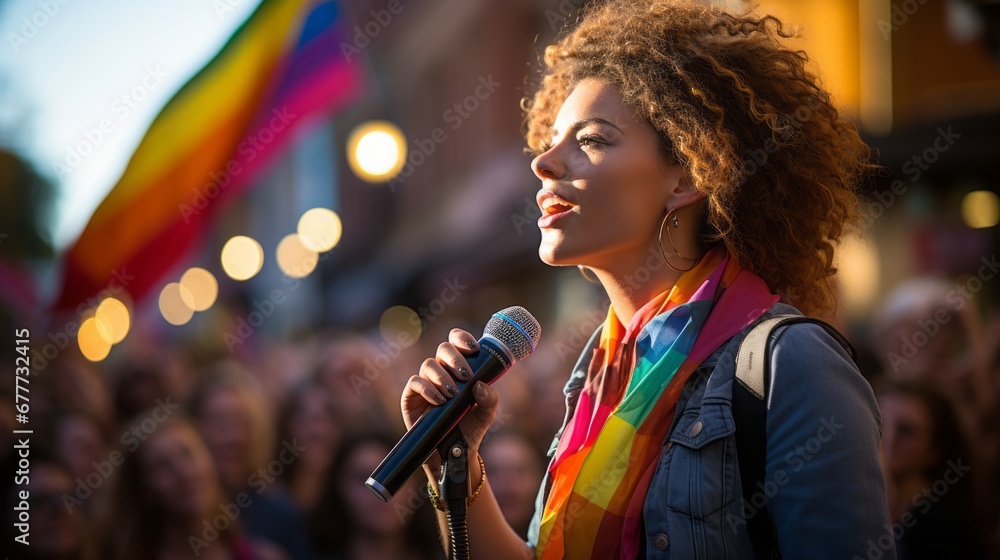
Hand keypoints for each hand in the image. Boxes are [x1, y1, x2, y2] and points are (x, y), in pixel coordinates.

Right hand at [400, 328, 500, 471]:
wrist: (454, 454)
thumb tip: (481, 385)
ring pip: (429, 364)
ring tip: (453, 395)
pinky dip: (427, 388)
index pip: (457, 342)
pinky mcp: (411, 397)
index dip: (462, 339)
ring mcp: (426, 383)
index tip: (474, 349)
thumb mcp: (486, 415)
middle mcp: (442, 371)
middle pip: (443, 349)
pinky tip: (439, 401)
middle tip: (466, 376)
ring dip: (442, 376)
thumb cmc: (470, 429)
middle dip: (455, 358)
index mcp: (460, 368)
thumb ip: (490, 399)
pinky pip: (415, 382)